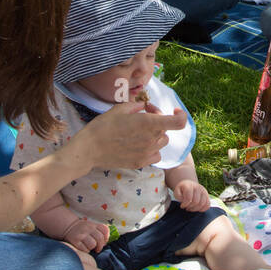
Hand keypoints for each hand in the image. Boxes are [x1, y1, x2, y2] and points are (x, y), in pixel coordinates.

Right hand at [60, 216, 109, 252]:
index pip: (105, 230)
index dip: (106, 237)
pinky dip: (86, 250)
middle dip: (100, 246)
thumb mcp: (92, 226)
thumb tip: (105, 243)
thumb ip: (99, 231)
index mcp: (94, 224)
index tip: (104, 242)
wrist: (69, 227)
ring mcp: (82, 234)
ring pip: (93, 244)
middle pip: (100, 238)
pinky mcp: (75, 241)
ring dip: (92, 248)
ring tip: (89, 247)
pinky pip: (85, 249)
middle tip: (98, 249)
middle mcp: (88, 228)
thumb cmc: (83, 229)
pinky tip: (84, 248)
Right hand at [69, 101, 187, 171]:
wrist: (89, 149)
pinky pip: (155, 155)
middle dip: (158, 122)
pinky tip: (138, 145)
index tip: (174, 111)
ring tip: (138, 132)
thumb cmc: (103, 126)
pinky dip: (151, 149)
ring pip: (161, 143)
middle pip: (166, 130)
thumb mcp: (119, 109)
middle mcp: (151, 139)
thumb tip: (144, 107)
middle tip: (142, 118)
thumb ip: (137, 106)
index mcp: (148, 123)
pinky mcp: (140, 163)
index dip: (181, 115)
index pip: (178, 122)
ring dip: (155, 136)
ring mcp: (147, 153)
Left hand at [172, 179, 210, 211]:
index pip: (189, 198)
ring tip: (191, 208)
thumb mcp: (177, 191)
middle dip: (190, 207)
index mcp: (189, 185)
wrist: (189, 184)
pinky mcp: (207, 195)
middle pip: (196, 202)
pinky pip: (208, 204)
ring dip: (196, 209)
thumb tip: (183, 200)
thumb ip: (178, 195)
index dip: (185, 204)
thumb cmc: (182, 190)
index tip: (182, 206)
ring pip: (202, 204)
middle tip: (187, 208)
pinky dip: (203, 209)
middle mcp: (198, 187)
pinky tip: (198, 209)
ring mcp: (204, 191)